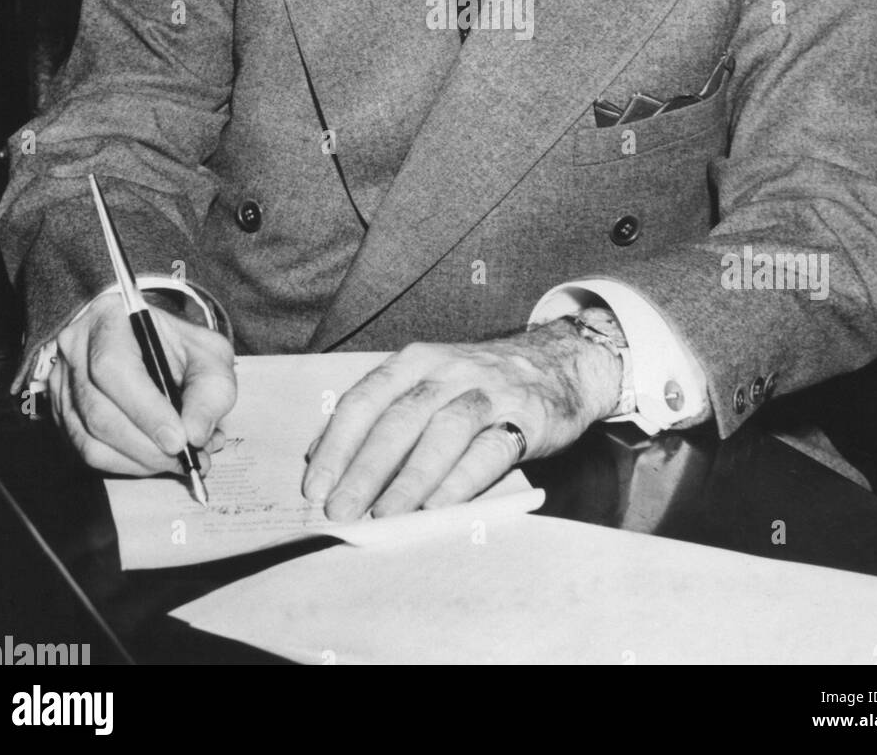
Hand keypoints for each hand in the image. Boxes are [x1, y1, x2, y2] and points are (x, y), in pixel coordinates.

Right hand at [47, 293, 235, 475]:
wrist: (158, 346)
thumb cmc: (180, 347)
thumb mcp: (211, 355)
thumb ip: (211, 391)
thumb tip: (195, 435)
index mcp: (108, 319)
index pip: (112, 367)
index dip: (145, 409)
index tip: (179, 439)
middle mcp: (75, 349)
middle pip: (98, 410)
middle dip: (146, 446)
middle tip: (185, 458)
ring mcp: (62, 384)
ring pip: (89, 439)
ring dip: (138, 461)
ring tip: (178, 460)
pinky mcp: (61, 414)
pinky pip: (86, 453)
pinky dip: (125, 464)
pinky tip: (155, 459)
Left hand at [301, 319, 620, 520]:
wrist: (562, 361)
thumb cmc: (480, 383)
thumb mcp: (431, 380)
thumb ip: (384, 412)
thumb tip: (321, 459)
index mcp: (417, 360)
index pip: (366, 399)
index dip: (337, 443)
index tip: (315, 486)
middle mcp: (450, 370)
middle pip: (400, 418)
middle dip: (365, 468)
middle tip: (341, 510)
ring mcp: (490, 392)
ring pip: (443, 431)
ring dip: (410, 477)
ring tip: (385, 516)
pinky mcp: (526, 417)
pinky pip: (491, 450)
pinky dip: (462, 479)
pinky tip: (439, 508)